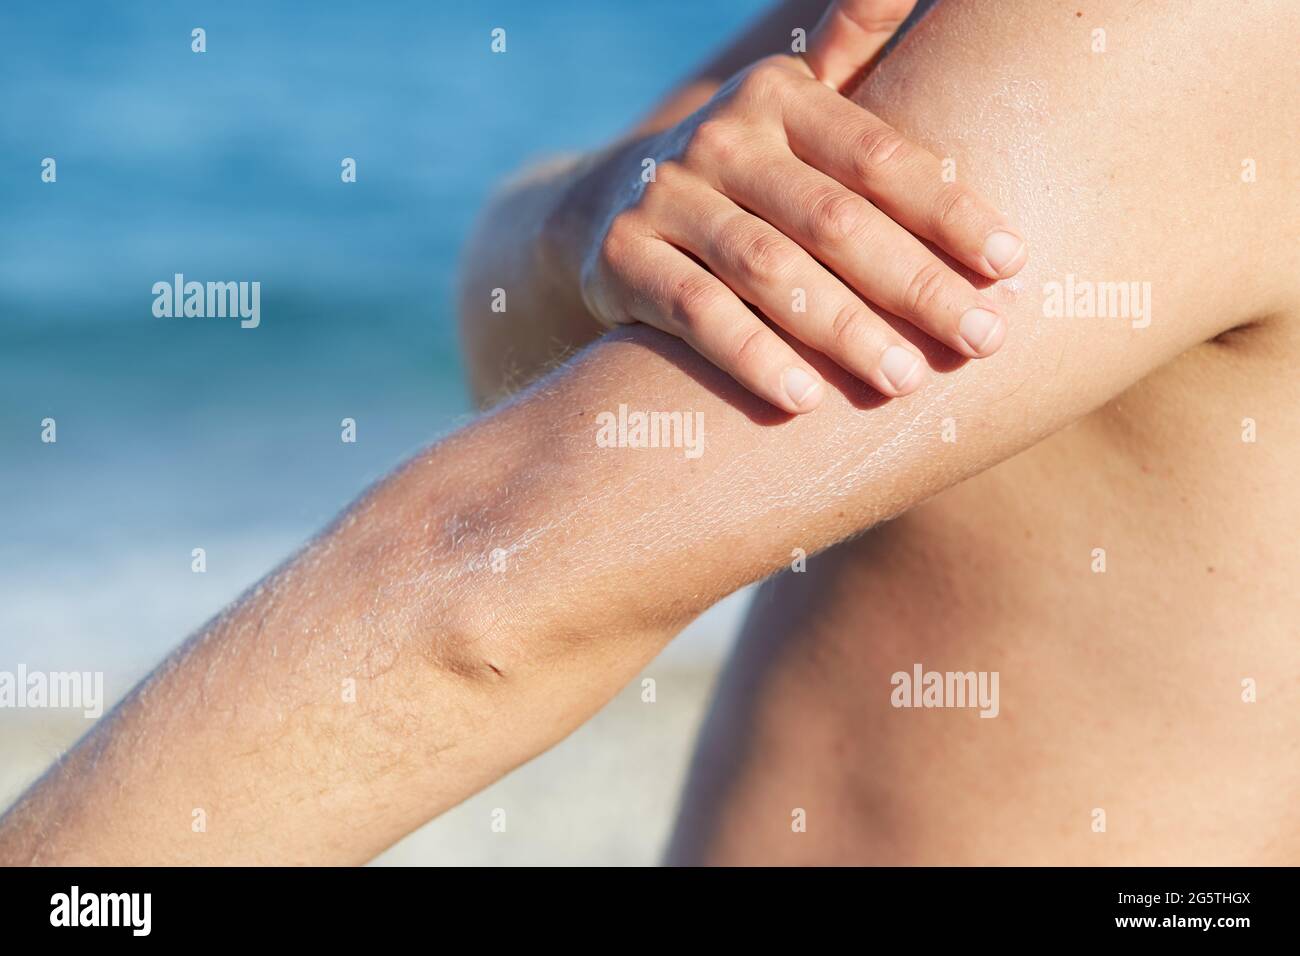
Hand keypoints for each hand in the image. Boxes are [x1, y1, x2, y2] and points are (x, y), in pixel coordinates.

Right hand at [558, 0, 1026, 412]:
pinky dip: (749, 355)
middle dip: (915, 284)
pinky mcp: (624, 259)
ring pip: (767, 270)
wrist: (611, 207)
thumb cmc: (747, 169)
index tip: (1013, 263)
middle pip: (832, 218)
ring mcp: (668, 198)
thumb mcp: (796, 104)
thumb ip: (857, 50)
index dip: (948, 210)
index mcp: (780, 97)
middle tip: (983, 340)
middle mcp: (722, 138)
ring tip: (907, 380)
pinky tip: (804, 401)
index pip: (877, 156)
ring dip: (843, 329)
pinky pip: (695, 313)